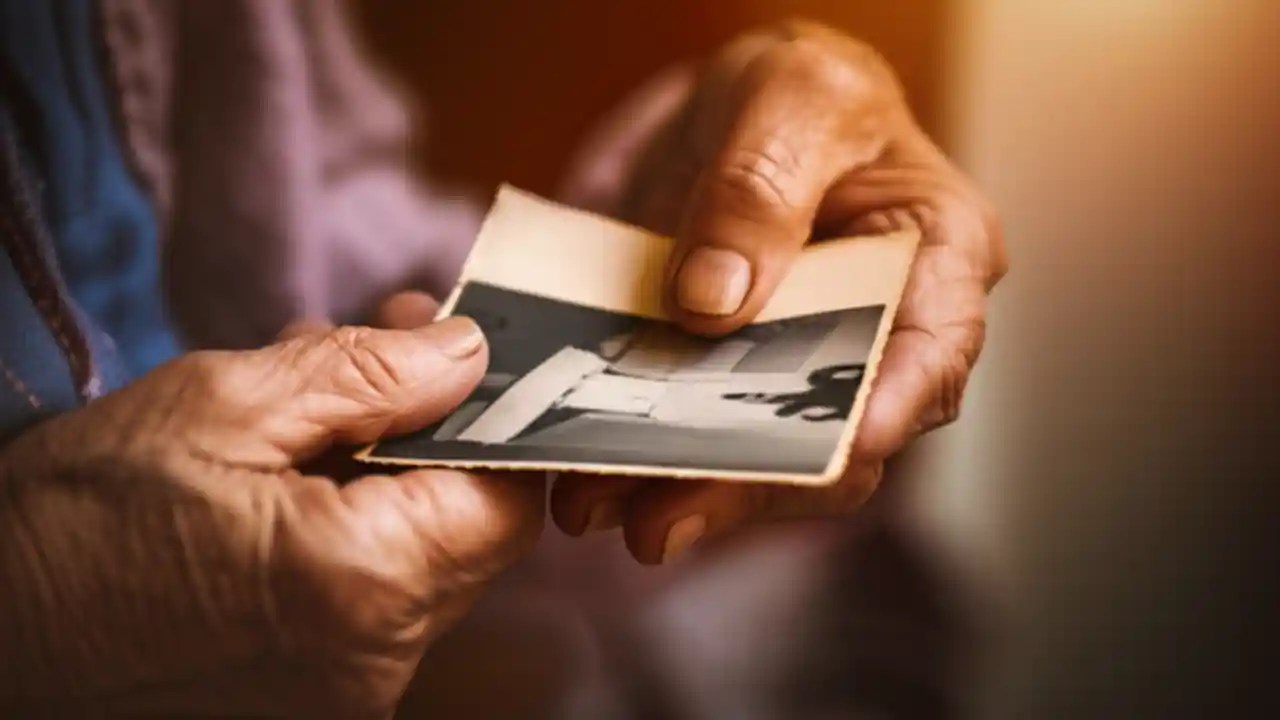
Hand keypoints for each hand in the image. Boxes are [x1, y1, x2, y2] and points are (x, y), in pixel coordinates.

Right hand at [0, 302, 543, 716]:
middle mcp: (374, 662)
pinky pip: (372, 600)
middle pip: (469, 530)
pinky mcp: (311, 704)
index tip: (450, 356)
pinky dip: (353, 527)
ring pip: (421, 560)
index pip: (507, 498)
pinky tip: (292, 473)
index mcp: (363, 586)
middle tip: (374, 349)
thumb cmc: (71, 524)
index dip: (493, 420)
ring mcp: (344, 695)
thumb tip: (465, 354)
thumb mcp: (218, 409)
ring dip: (390, 472)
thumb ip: (364, 376)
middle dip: (434, 430)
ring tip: (309, 403)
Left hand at [554, 21, 1006, 563]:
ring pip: (760, 456)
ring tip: (593, 506)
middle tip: (663, 514)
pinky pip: (693, 433)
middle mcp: (878, 333)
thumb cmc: (795, 86)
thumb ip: (760, 187)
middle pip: (837, 435)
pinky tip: (578, 475)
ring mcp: (800, 366)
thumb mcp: (787, 96)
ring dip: (679, 488)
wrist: (732, 107)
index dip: (887, 410)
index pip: (934, 353)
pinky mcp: (729, 378)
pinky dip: (637, 460)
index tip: (830, 450)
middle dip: (750, 482)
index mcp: (935, 257)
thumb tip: (713, 302)